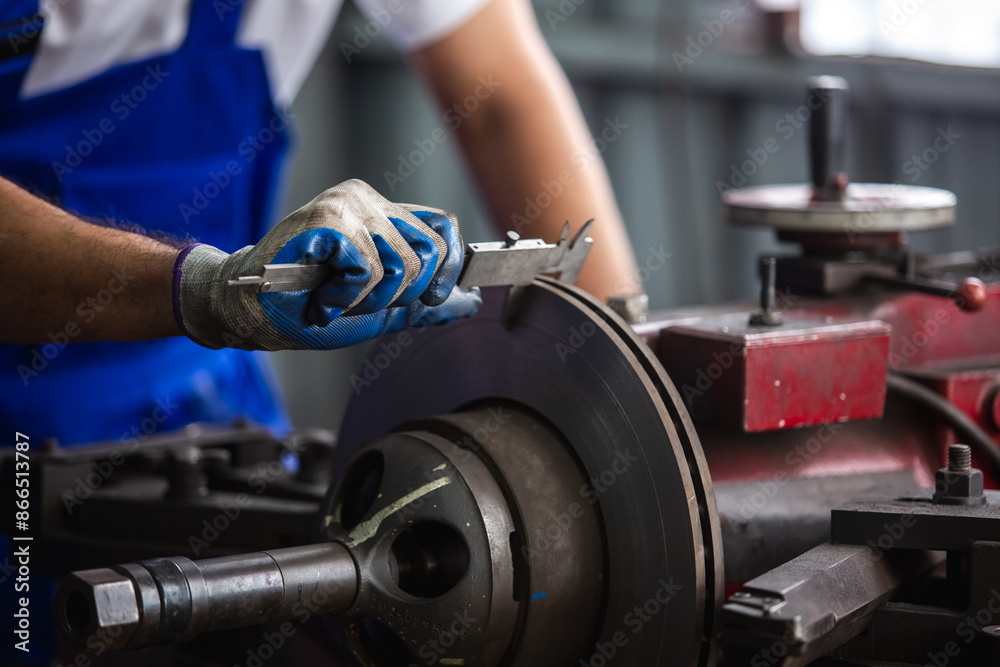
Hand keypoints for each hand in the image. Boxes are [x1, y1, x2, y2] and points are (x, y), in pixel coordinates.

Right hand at [173, 179, 480, 349]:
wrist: (253, 312)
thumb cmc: (308, 305)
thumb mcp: (380, 308)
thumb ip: (424, 303)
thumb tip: (473, 301)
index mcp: (382, 214)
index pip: (441, 227)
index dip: (451, 265)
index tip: (433, 298)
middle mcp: (367, 201)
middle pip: (429, 252)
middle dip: (401, 294)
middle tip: (360, 301)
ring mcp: (346, 206)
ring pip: (401, 267)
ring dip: (368, 301)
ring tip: (334, 299)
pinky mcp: (327, 220)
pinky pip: (369, 271)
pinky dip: (346, 299)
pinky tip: (320, 300)